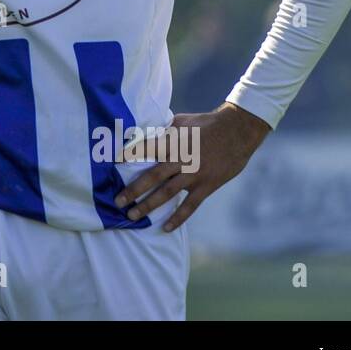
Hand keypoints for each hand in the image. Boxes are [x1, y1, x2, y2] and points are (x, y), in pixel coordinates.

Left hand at [113, 102, 271, 231]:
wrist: (238, 131)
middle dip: (133, 190)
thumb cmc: (207, 123)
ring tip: (132, 216)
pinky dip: (178, 218)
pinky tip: (165, 228)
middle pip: (153, 177)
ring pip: (167, 193)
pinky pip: (190, 206)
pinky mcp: (207, 186)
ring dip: (149, 206)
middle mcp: (181, 160)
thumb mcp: (182, 121)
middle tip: (117, 202)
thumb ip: (163, 130)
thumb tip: (143, 133)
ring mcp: (194, 175)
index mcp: (173, 142)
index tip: (112, 164)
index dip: (129, 156)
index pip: (146, 149)